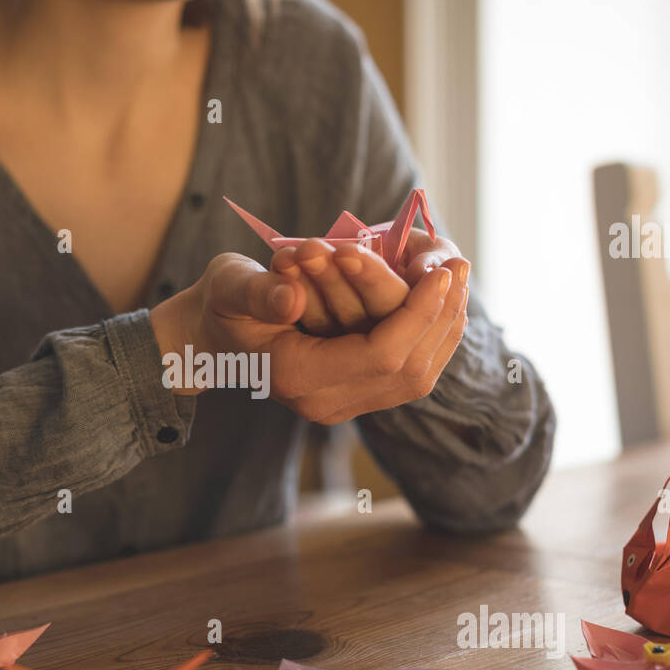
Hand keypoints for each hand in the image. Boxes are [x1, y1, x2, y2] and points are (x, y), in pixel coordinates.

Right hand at [150, 249, 470, 422]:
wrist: (211, 341)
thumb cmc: (220, 305)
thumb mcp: (228, 287)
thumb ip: (258, 293)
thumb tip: (291, 297)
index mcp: (299, 378)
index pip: (380, 355)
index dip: (416, 314)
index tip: (438, 271)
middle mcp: (326, 403)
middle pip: (409, 371)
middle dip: (440, 317)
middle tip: (458, 265)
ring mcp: (343, 404)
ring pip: (417, 377)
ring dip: (444, 327)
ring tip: (458, 279)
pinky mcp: (355, 395)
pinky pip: (409, 374)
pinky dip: (432, 337)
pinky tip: (443, 302)